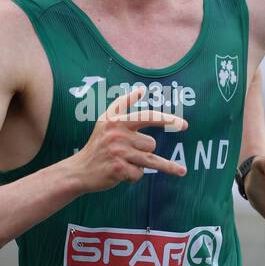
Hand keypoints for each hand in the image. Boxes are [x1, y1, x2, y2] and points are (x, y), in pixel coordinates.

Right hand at [71, 86, 188, 192]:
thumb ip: (122, 103)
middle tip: (125, 153)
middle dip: (143, 151)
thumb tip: (141, 89)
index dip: (167, 120)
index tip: (184, 125)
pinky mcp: (118, 169)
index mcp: (116, 121)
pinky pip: (139, 174)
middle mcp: (117, 135)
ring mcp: (118, 153)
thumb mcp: (105, 120)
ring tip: (134, 165)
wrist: (79, 170)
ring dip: (139, 164)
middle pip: (150, 144)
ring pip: (148, 160)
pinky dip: (133, 176)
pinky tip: (119, 173)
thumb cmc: (96, 144)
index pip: (147, 116)